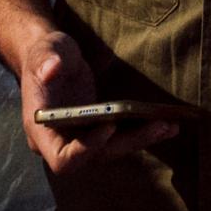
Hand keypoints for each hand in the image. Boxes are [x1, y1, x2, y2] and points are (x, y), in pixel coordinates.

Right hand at [16, 30, 175, 179]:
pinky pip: (120, 139)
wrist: (52, 58)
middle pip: (96, 157)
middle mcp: (62, 143)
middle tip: (158, 125)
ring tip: (170, 125)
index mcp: (41, 133)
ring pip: (112, 150)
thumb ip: (45, 61)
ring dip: (141, 139)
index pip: (62, 158)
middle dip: (127, 142)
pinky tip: (167, 124)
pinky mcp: (97, 132)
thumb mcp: (43, 52)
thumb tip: (51, 69)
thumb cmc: (44, 55)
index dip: (85, 150)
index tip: (109, 126)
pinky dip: (142, 132)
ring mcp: (81, 140)